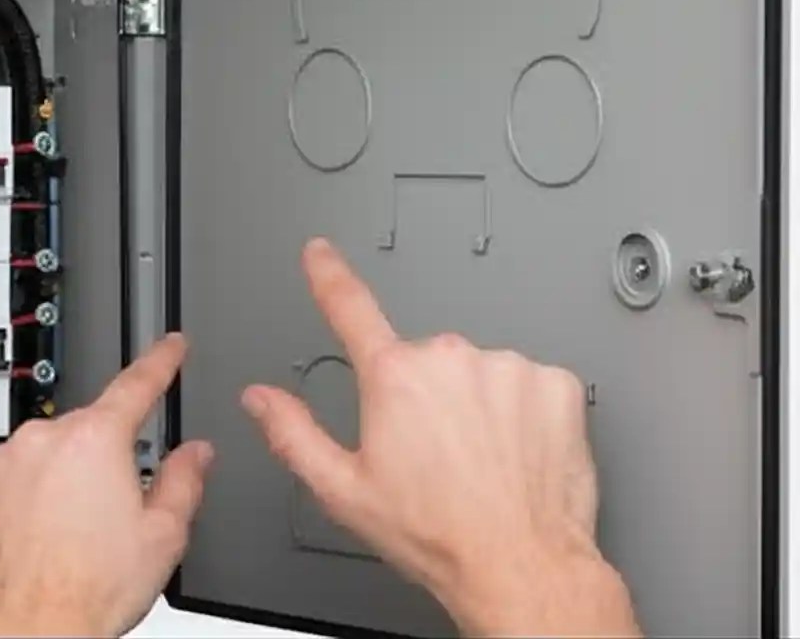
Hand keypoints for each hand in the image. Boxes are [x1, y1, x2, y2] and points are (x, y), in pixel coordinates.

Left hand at [0, 334, 212, 637]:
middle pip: (83, 433)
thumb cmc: (89, 592)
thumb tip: (196, 454)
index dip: (160, 361)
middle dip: (98, 462)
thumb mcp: (164, 537)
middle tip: (106, 515)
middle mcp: (44, 439)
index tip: (169, 346)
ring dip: (52, 481)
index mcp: (98, 441)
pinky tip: (25, 537)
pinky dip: (12, 499)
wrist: (25, 632)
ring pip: (38, 456)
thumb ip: (185, 482)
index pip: (138, 384)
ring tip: (61, 538)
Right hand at [242, 239, 640, 637]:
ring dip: (476, 405)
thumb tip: (262, 400)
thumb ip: (293, 433)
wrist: (520, 565)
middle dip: (424, 397)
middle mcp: (449, 359)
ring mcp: (507, 367)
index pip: (350, 309)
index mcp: (394, 379)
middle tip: (432, 454)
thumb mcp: (343, 490)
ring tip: (479, 460)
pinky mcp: (555, 383)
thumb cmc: (438, 535)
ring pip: (478, 373)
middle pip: (424, 361)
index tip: (321, 253)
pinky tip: (516, 451)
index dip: (329, 276)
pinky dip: (523, 412)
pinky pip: (528, 384)